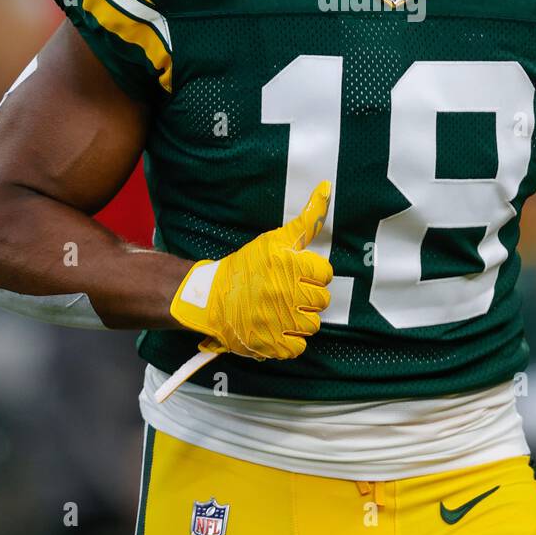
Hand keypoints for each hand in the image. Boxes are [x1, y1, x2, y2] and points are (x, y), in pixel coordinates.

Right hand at [170, 182, 332, 360]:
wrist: (209, 297)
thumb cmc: (245, 266)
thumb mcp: (274, 239)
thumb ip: (305, 220)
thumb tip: (326, 188)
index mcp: (287, 265)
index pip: (325, 273)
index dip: (313, 273)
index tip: (298, 273)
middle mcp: (284, 292)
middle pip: (322, 300)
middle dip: (308, 295)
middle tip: (289, 292)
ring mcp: (278, 321)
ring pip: (313, 324)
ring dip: (301, 318)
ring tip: (283, 310)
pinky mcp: (271, 345)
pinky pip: (299, 346)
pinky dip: (291, 340)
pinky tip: (278, 328)